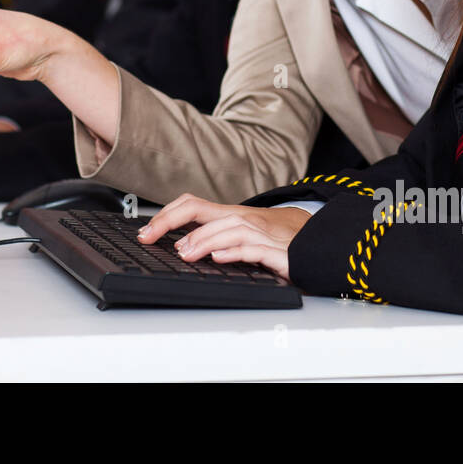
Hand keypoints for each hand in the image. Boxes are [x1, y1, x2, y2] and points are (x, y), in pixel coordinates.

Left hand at [136, 193, 311, 280]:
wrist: (316, 242)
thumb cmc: (275, 240)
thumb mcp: (241, 236)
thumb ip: (214, 237)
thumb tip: (181, 245)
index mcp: (232, 215)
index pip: (193, 205)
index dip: (166, 216)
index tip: (145, 232)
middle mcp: (245, 219)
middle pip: (205, 212)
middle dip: (175, 223)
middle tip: (153, 240)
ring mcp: (262, 234)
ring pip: (228, 228)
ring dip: (203, 239)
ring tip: (184, 253)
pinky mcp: (278, 252)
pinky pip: (255, 248)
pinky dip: (235, 252)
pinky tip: (219, 258)